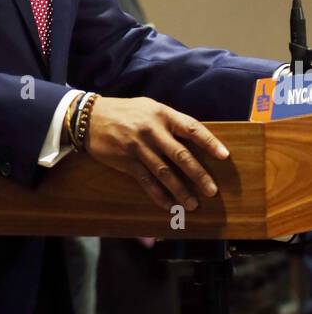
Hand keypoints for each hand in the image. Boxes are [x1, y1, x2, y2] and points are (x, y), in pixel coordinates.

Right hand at [85, 96, 229, 211]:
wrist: (89, 118)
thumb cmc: (124, 112)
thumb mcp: (149, 108)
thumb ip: (169, 121)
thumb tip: (193, 138)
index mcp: (162, 114)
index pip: (192, 128)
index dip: (209, 142)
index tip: (224, 156)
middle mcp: (152, 131)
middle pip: (181, 155)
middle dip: (198, 174)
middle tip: (212, 191)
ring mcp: (139, 147)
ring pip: (164, 172)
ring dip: (180, 190)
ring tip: (193, 204)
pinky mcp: (126, 161)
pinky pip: (145, 181)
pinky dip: (158, 195)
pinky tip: (168, 205)